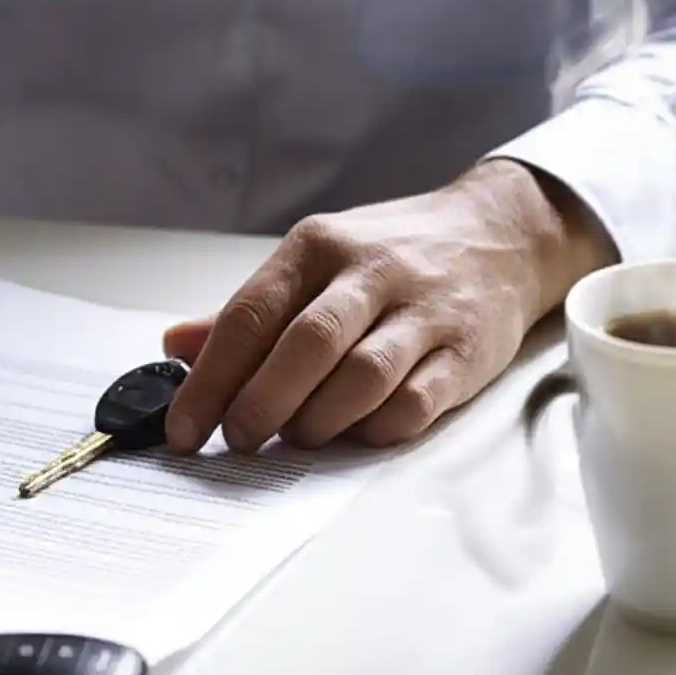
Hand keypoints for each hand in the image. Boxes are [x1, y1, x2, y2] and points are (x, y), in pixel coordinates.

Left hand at [163, 160, 614, 451]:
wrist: (500, 235)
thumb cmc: (388, 257)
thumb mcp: (312, 263)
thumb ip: (247, 311)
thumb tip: (175, 345)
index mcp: (316, 247)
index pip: (249, 316)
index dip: (209, 380)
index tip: (184, 429)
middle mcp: (370, 272)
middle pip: (304, 346)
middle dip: (260, 404)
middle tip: (239, 439)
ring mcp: (422, 311)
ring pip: (361, 377)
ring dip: (318, 420)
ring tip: (299, 435)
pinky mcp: (466, 352)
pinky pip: (414, 405)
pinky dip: (374, 429)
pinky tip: (355, 432)